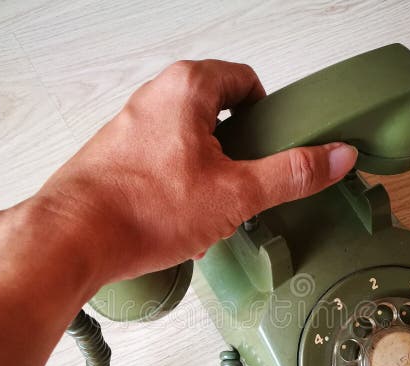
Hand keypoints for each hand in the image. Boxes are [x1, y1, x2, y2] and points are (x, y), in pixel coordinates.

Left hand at [35, 59, 357, 284]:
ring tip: (211, 217)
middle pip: (219, 115)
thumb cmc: (142, 208)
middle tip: (245, 189)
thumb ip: (291, 174)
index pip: (246, 82)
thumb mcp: (236, 194)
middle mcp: (155, 98)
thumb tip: (337, 156)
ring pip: (191, 145)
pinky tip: (182, 226)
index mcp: (187, 89)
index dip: (270, 115)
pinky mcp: (116, 157)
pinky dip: (181, 191)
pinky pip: (164, 166)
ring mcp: (131, 127)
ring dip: (210, 180)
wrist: (72, 239)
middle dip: (239, 156)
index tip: (277, 145)